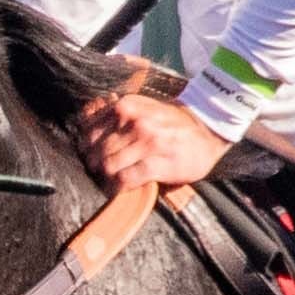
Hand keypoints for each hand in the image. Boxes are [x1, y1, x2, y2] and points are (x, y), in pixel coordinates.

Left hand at [72, 63, 229, 189]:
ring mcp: (146, 142)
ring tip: (113, 180)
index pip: (89, 131)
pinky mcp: (158, 163)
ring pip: (108, 165)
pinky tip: (124, 187)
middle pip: (97, 151)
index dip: (87, 148)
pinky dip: (120, 186)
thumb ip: (117, 116)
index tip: (91, 156)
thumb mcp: (143, 108)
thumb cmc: (171, 123)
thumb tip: (87, 130)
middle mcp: (134, 122)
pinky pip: (126, 179)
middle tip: (102, 173)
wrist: (207, 131)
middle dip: (96, 165)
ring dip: (108, 177)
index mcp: (126, 107)